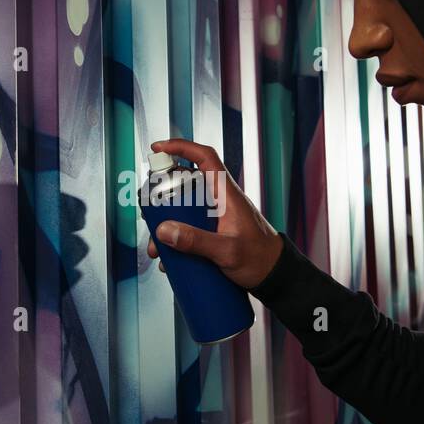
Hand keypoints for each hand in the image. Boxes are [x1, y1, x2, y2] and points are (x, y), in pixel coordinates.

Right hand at [145, 139, 282, 289]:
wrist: (275, 275)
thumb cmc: (259, 259)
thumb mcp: (227, 251)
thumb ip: (197, 241)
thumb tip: (164, 230)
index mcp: (227, 193)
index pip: (205, 158)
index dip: (181, 147)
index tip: (157, 149)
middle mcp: (219, 199)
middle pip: (185, 182)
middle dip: (162, 194)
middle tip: (148, 209)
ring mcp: (215, 215)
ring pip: (183, 207)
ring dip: (165, 223)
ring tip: (156, 246)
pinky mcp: (213, 230)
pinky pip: (188, 226)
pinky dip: (175, 238)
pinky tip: (168, 258)